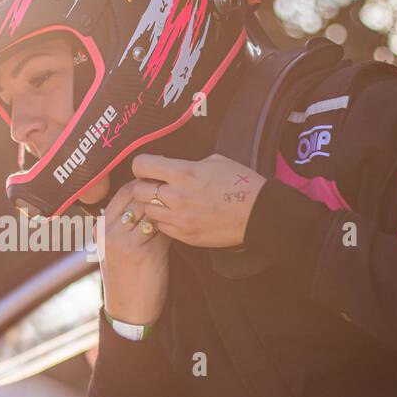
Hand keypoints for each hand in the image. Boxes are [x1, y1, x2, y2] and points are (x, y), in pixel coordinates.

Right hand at [96, 178, 170, 325]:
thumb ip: (125, 223)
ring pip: (152, 210)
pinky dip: (175, 225)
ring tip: (183, 207)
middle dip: (160, 191)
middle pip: (138, 197)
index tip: (162, 182)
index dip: (145, 183)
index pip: (124, 192)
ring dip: (169, 207)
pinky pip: (164, 228)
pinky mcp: (145, 253)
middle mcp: (110, 232)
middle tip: (180, 189)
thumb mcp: (115, 248)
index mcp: (101, 228)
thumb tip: (151, 196)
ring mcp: (125, 242)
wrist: (128, 310)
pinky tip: (183, 227)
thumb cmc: (126, 277)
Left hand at [129, 153, 267, 247]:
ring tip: (168, 202)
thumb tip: (169, 166)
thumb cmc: (240, 183)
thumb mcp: (214, 161)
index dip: (142, 165)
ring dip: (153, 205)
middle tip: (156, 186)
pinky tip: (177, 215)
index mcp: (183, 172)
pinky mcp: (184, 235)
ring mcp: (179, 218)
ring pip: (147, 211)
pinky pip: (162, 227)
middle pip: (137, 191)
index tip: (149, 168)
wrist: (258, 214)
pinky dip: (165, 221)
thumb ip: (186, 164)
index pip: (140, 165)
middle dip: (144, 186)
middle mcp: (177, 195)